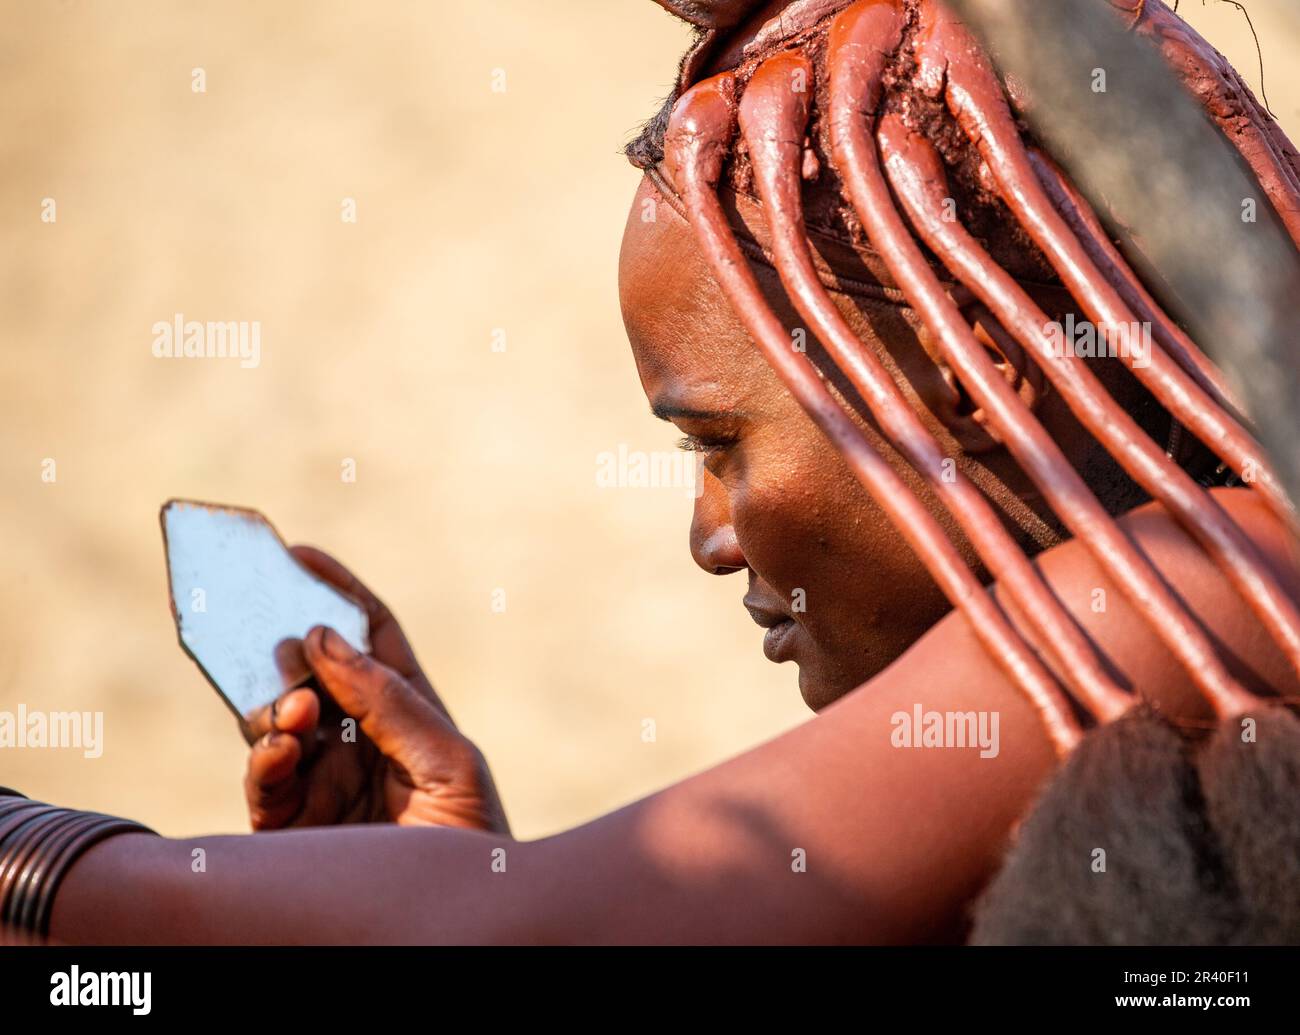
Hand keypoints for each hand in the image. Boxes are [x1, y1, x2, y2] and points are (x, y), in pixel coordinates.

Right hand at [243, 546, 509, 833]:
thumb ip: (391, 702)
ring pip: (277, 718)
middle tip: (262, 622)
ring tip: (292, 707)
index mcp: (406, 712)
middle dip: (285, 645)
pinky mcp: (292, 823)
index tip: (299, 554)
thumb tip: (326, 640)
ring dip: (276, 703)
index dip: (337, 594)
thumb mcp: (449, 761)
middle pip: (311, 672)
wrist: (458, 921)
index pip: (369, 639)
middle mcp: (360, 738)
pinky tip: (280, 747)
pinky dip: (264, 756)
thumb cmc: (472, 839)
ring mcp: (323, 777)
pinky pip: (263, 777)